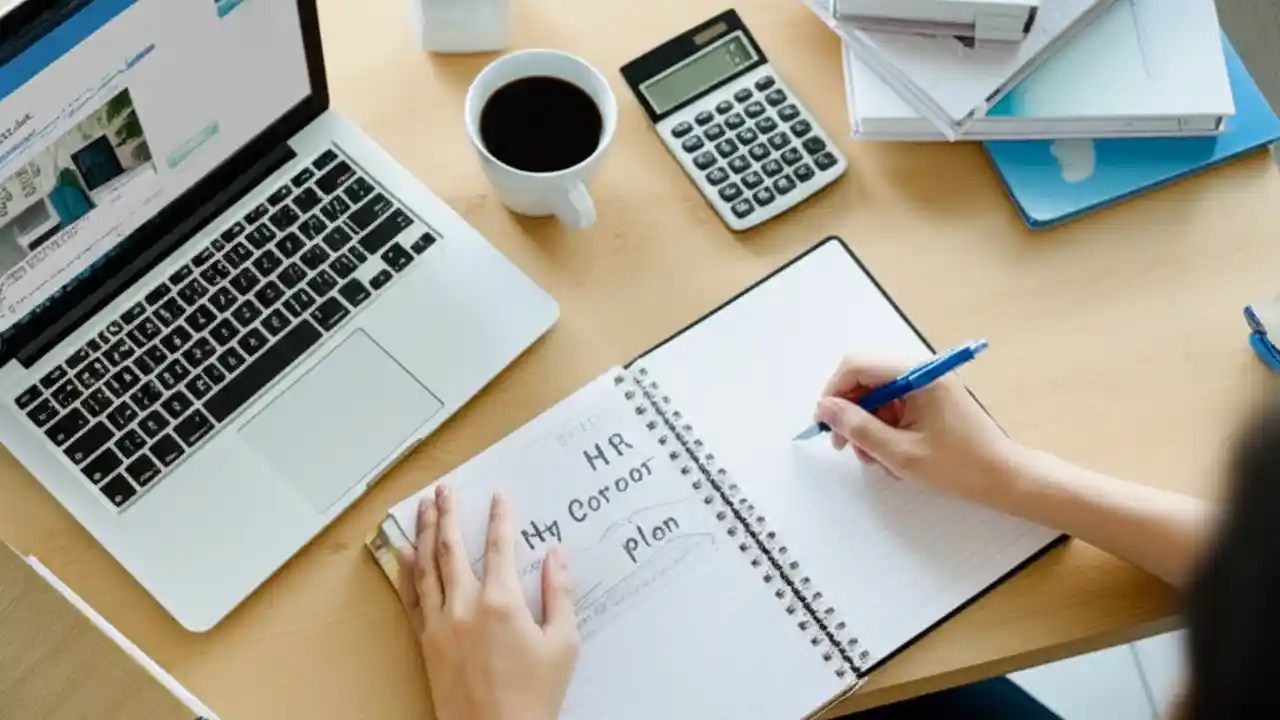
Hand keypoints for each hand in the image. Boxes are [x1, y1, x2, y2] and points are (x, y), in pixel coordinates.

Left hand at [396, 486, 579, 719]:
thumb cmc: (533, 697)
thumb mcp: (562, 644)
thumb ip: (558, 595)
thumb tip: (556, 557)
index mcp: (501, 603)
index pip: (499, 547)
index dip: (499, 518)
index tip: (498, 497)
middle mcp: (465, 606)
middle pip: (451, 548)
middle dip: (447, 514)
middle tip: (445, 490)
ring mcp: (440, 624)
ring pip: (426, 567)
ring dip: (423, 533)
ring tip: (422, 508)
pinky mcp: (427, 642)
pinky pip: (412, 598)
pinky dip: (406, 572)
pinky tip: (404, 554)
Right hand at [813, 356, 1019, 506]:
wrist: (1003, 478)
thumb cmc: (958, 467)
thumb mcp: (899, 452)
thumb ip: (858, 427)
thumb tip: (825, 408)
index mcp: (918, 374)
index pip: (858, 365)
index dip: (834, 392)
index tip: (825, 423)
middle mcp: (922, 370)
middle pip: (866, 379)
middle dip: (850, 412)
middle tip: (844, 447)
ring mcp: (928, 384)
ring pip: (877, 395)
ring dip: (866, 425)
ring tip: (871, 458)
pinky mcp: (931, 398)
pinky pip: (894, 406)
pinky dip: (884, 428)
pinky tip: (888, 455)